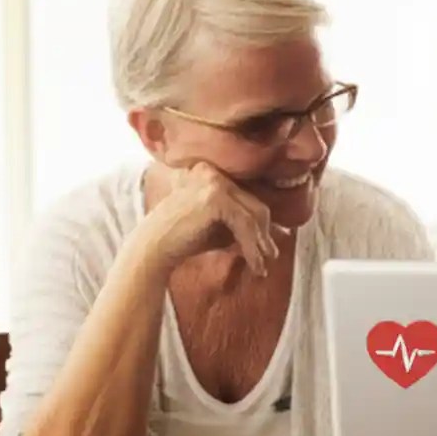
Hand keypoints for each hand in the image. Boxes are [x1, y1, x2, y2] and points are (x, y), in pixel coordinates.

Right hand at [137, 161, 282, 276]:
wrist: (154, 247)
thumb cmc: (187, 237)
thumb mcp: (222, 226)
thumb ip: (246, 223)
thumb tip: (282, 232)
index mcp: (214, 170)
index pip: (249, 196)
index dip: (262, 223)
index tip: (269, 245)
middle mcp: (214, 170)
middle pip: (255, 204)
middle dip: (265, 234)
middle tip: (271, 256)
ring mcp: (214, 182)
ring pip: (253, 215)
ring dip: (260, 244)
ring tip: (263, 266)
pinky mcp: (214, 199)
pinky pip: (244, 225)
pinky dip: (252, 248)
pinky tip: (255, 265)